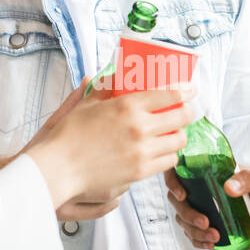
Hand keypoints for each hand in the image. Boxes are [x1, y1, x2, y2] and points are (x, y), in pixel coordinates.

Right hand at [25, 81, 196, 210]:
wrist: (59, 168)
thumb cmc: (68, 136)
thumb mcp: (87, 104)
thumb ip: (105, 88)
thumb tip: (114, 76)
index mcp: (128, 106)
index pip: (170, 94)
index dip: (186, 90)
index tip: (191, 89)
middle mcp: (140, 128)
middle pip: (182, 117)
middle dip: (187, 112)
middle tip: (184, 111)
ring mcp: (142, 152)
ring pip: (178, 142)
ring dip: (178, 135)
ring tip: (172, 133)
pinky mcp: (140, 172)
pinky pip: (167, 162)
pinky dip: (168, 155)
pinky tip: (161, 151)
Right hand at [164, 167, 249, 249]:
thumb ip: (247, 179)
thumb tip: (228, 188)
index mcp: (208, 174)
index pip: (179, 173)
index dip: (172, 183)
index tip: (182, 196)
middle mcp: (200, 190)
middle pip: (178, 202)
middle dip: (188, 215)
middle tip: (206, 223)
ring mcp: (202, 209)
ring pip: (184, 220)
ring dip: (194, 231)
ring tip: (215, 238)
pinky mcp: (208, 225)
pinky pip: (193, 234)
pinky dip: (198, 241)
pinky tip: (210, 245)